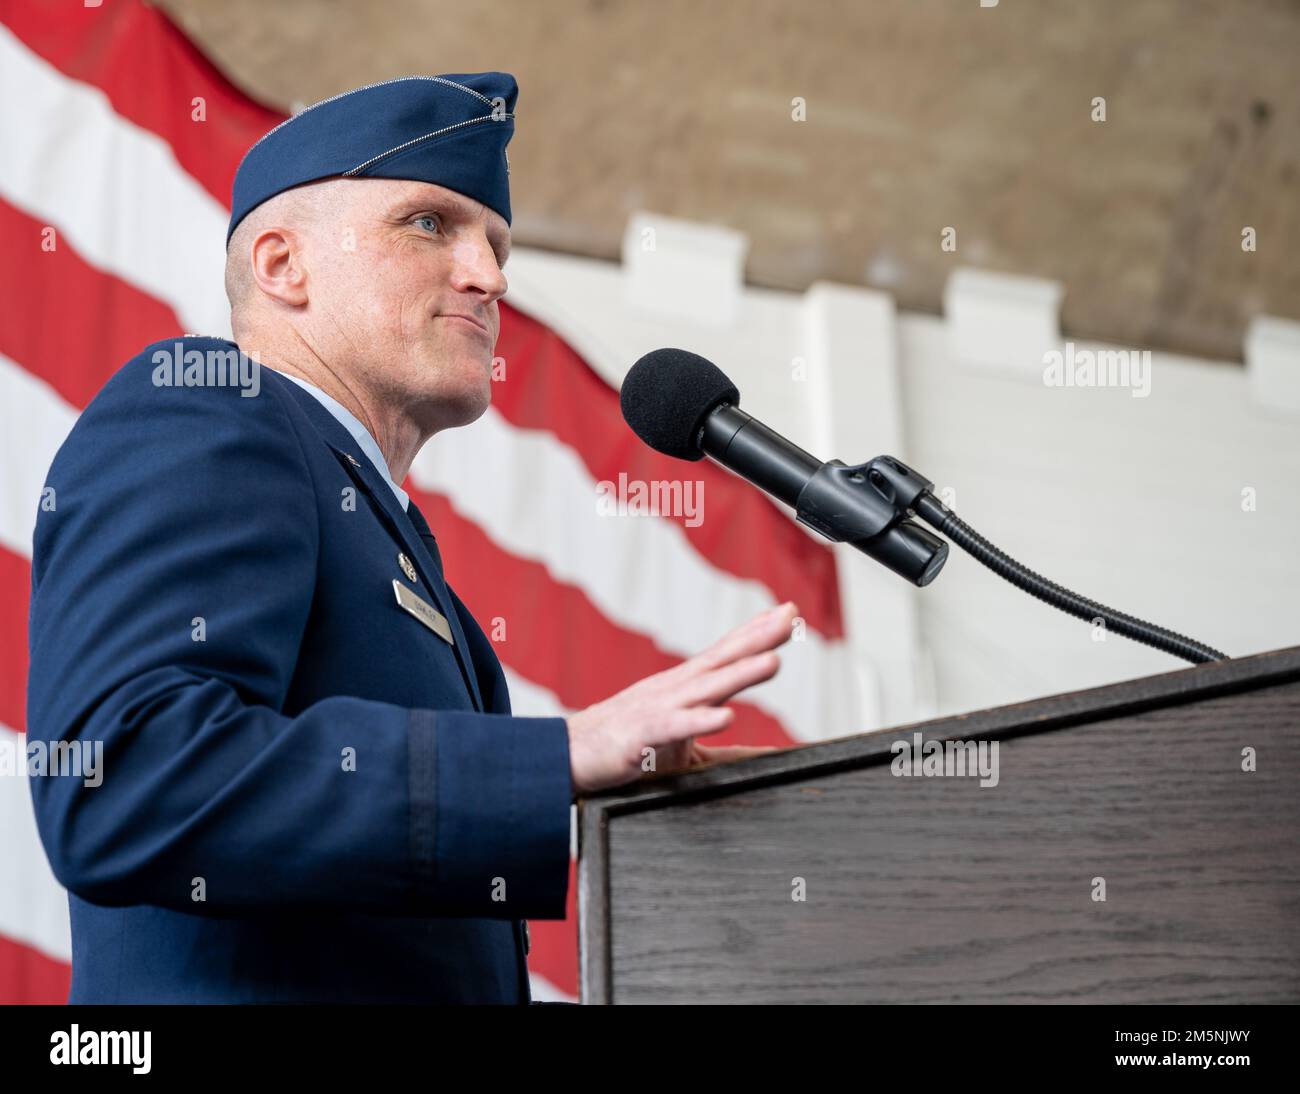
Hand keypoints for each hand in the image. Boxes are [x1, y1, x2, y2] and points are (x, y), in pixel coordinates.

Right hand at [566, 602, 796, 793]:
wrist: (566, 756)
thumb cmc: (624, 747)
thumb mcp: (685, 751)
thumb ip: (730, 753)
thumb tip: (774, 755)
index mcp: (683, 688)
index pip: (724, 654)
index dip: (755, 633)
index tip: (788, 613)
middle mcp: (672, 689)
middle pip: (722, 660)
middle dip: (758, 638)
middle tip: (791, 617)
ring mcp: (657, 708)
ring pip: (705, 688)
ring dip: (740, 673)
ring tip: (773, 661)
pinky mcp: (641, 736)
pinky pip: (675, 726)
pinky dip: (700, 720)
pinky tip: (726, 717)